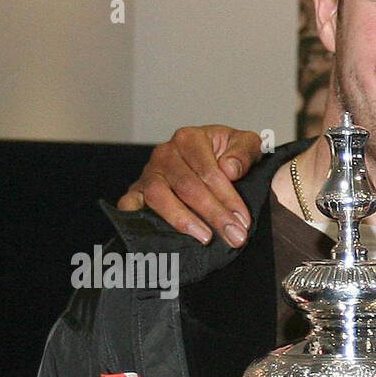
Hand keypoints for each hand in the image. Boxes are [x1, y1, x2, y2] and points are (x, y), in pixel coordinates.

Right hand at [117, 125, 262, 247]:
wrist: (211, 157)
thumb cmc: (227, 153)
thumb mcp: (245, 144)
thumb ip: (244, 153)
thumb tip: (230, 169)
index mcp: (190, 138)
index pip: (208, 171)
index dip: (227, 198)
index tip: (242, 220)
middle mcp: (165, 153)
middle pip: (187, 186)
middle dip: (213, 214)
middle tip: (233, 237)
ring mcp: (149, 172)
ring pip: (159, 195)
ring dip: (182, 219)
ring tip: (205, 238)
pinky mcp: (137, 190)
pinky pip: (130, 203)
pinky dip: (137, 217)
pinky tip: (156, 234)